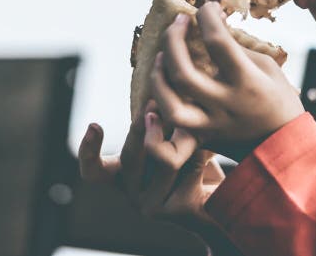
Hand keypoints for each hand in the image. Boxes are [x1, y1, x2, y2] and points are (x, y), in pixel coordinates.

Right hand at [77, 100, 224, 234]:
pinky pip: (188, 168)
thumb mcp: (175, 135)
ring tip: (198, 128)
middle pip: (130, 156)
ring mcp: (152, 207)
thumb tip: (156, 106)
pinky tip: (210, 149)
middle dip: (143, 126)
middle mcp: (132, 194)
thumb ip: (162, 125)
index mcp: (124, 177)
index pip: (95, 172)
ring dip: (183, 137)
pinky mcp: (176, 211)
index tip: (94, 125)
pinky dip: (202, 152)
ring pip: (163, 161)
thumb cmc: (197, 156)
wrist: (227, 193)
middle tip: (154, 104)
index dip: (89, 151)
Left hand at [150, 1, 304, 160]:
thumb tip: (214, 22)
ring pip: (170, 107)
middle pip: (183, 73)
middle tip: (179, 22)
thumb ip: (238, 48)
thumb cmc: (280, 100)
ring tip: (162, 57)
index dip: (208, 17)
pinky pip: (170, 141)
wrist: (285, 146)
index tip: (207, 7)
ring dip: (159, 77)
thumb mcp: (268, 67)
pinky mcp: (203, 140)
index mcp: (247, 81)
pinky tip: (153, 103)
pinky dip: (155, 125)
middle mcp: (225, 104)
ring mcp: (211, 126)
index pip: (218, 42)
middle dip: (173, 40)